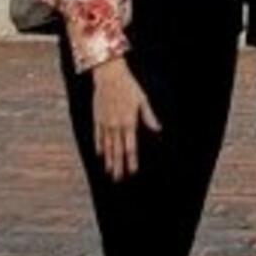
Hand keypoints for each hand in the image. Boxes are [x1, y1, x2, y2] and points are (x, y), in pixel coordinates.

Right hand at [91, 57, 158, 180]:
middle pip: (118, 150)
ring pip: (107, 146)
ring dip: (109, 160)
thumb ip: (149, 117)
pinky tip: (101, 156)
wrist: (109, 76)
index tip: (132, 172)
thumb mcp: (143, 100)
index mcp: (129, 122)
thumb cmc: (129, 87)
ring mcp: (105, 123)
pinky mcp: (97, 118)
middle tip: (119, 179)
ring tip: (110, 172)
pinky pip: (97, 136)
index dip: (131, 160)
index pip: (131, 146)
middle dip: (119, 165)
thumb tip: (158, 130)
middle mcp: (116, 125)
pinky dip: (99, 146)